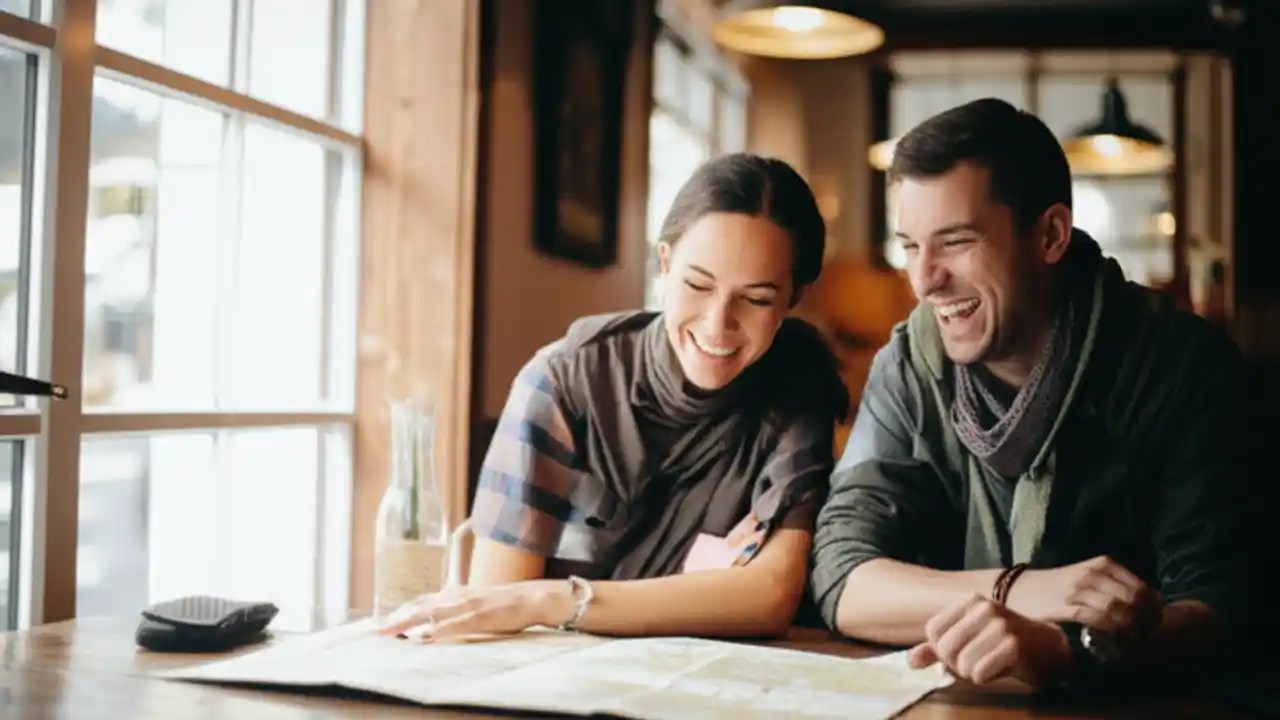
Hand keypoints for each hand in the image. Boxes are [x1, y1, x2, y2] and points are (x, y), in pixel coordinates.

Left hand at [376, 581, 573, 640]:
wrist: (532, 598)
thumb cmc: (504, 604)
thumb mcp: (475, 604)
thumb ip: (454, 611)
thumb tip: (432, 626)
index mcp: (455, 594)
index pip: (420, 601)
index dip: (400, 612)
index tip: (381, 625)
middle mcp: (457, 596)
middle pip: (420, 606)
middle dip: (397, 618)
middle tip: (378, 631)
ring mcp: (468, 605)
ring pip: (432, 612)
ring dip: (410, 621)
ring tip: (392, 631)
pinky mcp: (481, 616)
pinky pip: (456, 624)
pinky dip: (440, 629)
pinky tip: (427, 636)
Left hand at [908, 595, 1071, 686]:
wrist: (1048, 649)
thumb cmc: (1004, 644)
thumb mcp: (969, 640)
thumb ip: (937, 649)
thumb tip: (911, 661)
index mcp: (969, 601)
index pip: (933, 631)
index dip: (941, 650)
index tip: (960, 652)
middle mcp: (984, 607)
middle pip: (944, 648)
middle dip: (956, 664)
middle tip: (976, 662)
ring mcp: (1000, 624)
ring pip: (961, 663)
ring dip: (973, 672)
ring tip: (990, 663)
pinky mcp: (1013, 644)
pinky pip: (979, 673)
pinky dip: (985, 678)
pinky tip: (1000, 669)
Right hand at [1005, 556, 1161, 636]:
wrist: (1020, 589)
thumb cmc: (1056, 587)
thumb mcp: (1087, 576)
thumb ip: (1111, 585)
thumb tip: (1144, 604)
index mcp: (1102, 564)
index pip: (1140, 586)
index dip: (1154, 605)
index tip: (1157, 619)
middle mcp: (1093, 573)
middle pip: (1134, 598)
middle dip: (1147, 618)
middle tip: (1150, 632)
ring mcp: (1081, 589)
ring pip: (1120, 609)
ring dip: (1133, 627)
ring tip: (1137, 637)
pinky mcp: (1069, 606)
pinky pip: (1100, 618)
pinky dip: (1114, 629)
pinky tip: (1118, 637)